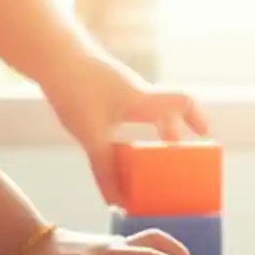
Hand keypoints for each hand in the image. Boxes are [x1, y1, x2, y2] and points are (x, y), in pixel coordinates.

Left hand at [44, 56, 208, 204]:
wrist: (49, 53)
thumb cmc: (76, 88)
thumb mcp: (92, 135)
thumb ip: (105, 170)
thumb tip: (116, 202)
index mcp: (144, 99)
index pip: (183, 102)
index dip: (197, 118)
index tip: (205, 136)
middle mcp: (136, 91)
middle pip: (164, 110)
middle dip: (171, 133)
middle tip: (175, 152)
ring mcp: (117, 86)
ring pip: (142, 109)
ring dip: (147, 129)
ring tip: (139, 154)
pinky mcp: (99, 85)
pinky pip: (122, 107)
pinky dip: (126, 125)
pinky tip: (108, 139)